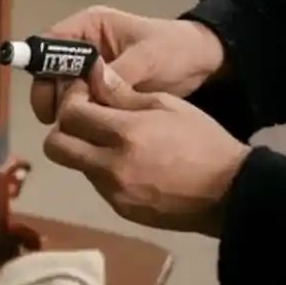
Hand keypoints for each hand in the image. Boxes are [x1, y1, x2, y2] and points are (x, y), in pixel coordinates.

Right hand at [29, 6, 226, 124]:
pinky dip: (81, 116)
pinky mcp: (99, 88)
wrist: (202, 62)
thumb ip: (119, 73)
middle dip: (52, 94)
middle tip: (59, 120)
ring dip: (65, 108)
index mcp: (89, 27)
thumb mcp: (148, 58)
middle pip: (49, 70)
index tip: (48, 94)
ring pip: (61, 90)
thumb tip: (91, 90)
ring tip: (76, 127)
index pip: (50, 43)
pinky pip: (80, 102)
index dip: (42, 67)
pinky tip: (87, 130)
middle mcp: (83, 46)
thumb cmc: (175, 49)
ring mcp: (89, 69)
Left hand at [43, 62, 250, 236]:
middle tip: (85, 120)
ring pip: (75, 165)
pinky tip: (129, 164)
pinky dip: (102, 170)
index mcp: (124, 133)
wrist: (230, 193)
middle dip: (63, 129)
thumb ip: (124, 93)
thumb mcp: (167, 105)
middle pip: (55, 146)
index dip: (70, 100)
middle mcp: (110, 165)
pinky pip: (96, 184)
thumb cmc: (202, 141)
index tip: (83, 94)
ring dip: (83, 149)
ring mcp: (113, 192)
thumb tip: (93, 74)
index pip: (69, 114)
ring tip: (113, 141)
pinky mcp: (120, 210)